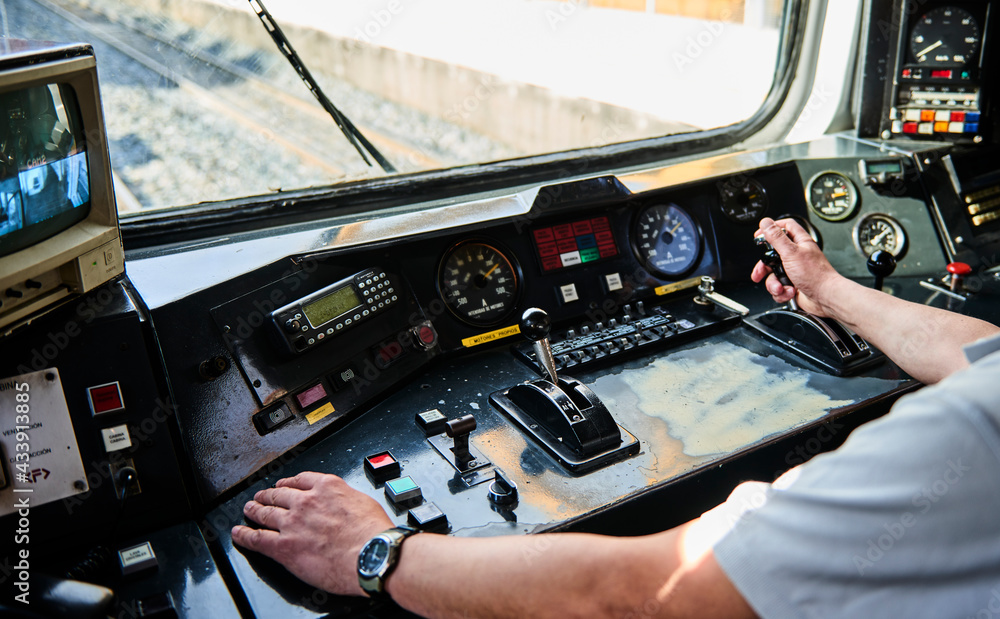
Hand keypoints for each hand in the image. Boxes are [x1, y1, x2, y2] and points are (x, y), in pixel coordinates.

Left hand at [231, 471, 392, 595]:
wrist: (370, 554)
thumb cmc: (373, 533)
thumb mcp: (364, 502)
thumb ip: (347, 501)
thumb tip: (345, 506)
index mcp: (327, 488)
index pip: (300, 480)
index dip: (288, 482)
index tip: (284, 484)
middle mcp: (306, 502)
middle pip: (279, 494)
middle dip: (268, 495)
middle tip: (261, 496)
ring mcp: (293, 523)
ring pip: (266, 513)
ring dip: (254, 510)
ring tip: (249, 509)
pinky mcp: (284, 546)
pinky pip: (257, 538)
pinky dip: (244, 535)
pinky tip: (239, 533)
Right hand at [750, 217, 839, 316]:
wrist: (825, 298)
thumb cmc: (816, 275)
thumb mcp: (791, 253)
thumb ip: (776, 237)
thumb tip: (766, 222)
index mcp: (799, 243)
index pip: (784, 227)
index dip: (771, 228)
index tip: (760, 234)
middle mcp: (796, 255)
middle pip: (772, 255)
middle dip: (764, 267)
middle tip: (760, 271)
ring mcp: (794, 271)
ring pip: (773, 274)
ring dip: (774, 283)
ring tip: (781, 286)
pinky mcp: (792, 284)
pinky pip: (778, 287)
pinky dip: (781, 292)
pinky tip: (789, 291)